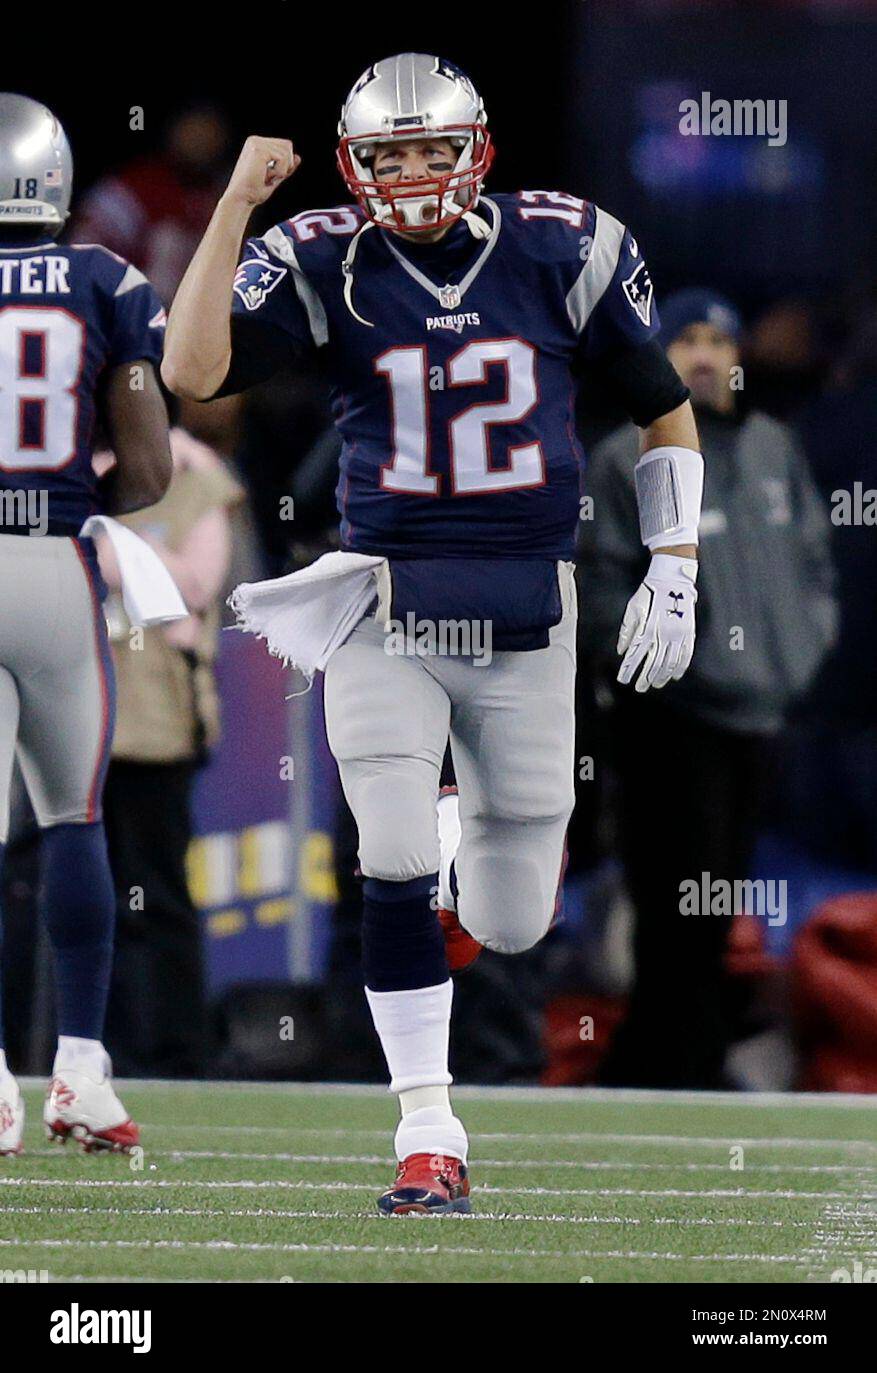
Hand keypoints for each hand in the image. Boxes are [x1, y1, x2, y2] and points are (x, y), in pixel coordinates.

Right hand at [222, 136, 300, 209]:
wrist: (241, 199)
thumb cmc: (253, 192)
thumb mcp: (274, 177)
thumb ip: (285, 166)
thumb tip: (298, 157)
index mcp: (257, 144)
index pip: (284, 146)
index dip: (286, 163)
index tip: (273, 176)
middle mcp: (255, 140)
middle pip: (288, 145)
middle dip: (285, 165)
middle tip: (270, 177)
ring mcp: (256, 143)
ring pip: (287, 151)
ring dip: (281, 169)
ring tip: (267, 177)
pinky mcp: (258, 149)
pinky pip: (283, 157)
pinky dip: (279, 171)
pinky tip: (266, 176)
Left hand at [616, 553, 697, 692]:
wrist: (672, 580)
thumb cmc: (649, 594)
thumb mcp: (632, 609)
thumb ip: (626, 631)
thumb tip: (621, 650)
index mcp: (647, 629)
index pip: (635, 655)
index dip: (629, 669)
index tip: (623, 679)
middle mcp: (663, 635)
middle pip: (653, 663)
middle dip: (645, 678)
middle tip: (639, 688)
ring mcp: (678, 635)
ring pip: (670, 663)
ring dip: (661, 676)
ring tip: (655, 684)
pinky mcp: (688, 633)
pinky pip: (686, 655)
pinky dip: (680, 668)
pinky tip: (675, 676)